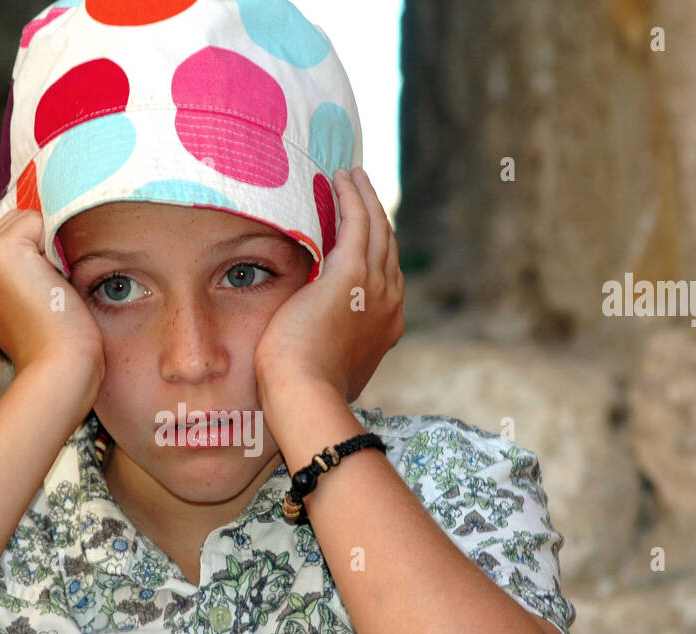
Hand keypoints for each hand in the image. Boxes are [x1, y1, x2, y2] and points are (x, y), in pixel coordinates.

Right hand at [0, 210, 104, 390]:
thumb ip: (15, 272)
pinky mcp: (0, 252)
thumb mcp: (21, 302)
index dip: (19, 248)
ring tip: (49, 286)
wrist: (58, 365)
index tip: (35, 288)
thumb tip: (40, 233)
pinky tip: (54, 279)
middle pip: (6, 221)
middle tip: (45, 290)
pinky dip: (53, 242)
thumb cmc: (53, 342)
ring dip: (44, 243)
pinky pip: (36, 220)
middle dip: (33, 244)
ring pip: (21, 219)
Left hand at [253, 166, 404, 404]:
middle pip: (387, 246)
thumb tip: (326, 345)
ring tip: (353, 176)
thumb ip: (337, 348)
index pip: (386, 276)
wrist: (306, 394)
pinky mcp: (351, 273)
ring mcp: (375, 286)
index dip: (377, 248)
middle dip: (376, 215)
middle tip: (362, 189)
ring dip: (365, 197)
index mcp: (387, 326)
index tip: (365, 230)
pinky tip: (342, 178)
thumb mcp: (332, 367)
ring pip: (376, 227)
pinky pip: (357, 221)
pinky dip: (352, 197)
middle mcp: (389, 302)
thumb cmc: (306, 389)